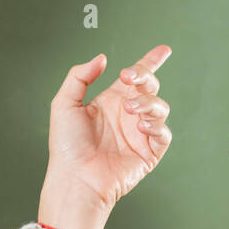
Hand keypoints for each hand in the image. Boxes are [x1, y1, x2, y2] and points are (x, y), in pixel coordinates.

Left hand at [39, 45, 172, 228]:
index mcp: (110, 102)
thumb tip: (102, 58)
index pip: (135, 78)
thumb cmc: (66, 146)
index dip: (150, 62)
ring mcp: (139, 134)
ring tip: (130, 109)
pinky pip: (163, 133)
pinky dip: (156, 126)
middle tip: (129, 79)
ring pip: (160, 107)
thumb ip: (80, 76)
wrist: (75, 178)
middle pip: (150, 87)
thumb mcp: (64, 104)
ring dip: (148, 102)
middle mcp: (127, 115)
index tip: (164, 50)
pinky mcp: (148, 153)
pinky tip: (141, 126)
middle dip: (145, 77)